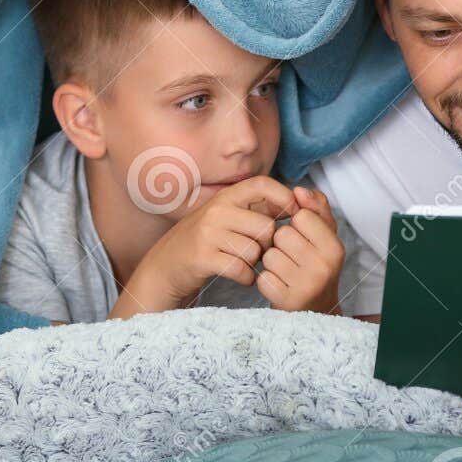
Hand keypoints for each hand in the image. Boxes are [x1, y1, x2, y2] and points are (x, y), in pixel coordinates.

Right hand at [121, 176, 296, 312]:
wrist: (166, 265)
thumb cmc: (205, 241)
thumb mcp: (225, 217)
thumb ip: (255, 209)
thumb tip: (294, 201)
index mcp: (225, 197)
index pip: (261, 184)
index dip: (284, 196)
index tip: (295, 212)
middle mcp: (216, 211)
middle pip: (266, 226)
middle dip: (268, 244)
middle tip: (257, 251)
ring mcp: (208, 234)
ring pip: (256, 250)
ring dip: (256, 262)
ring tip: (244, 262)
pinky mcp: (203, 258)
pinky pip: (243, 269)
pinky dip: (247, 277)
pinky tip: (240, 275)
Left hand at [257, 185, 345, 312]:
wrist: (316, 309)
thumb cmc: (317, 264)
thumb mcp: (325, 234)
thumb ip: (316, 207)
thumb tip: (298, 190)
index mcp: (334, 247)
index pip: (301, 216)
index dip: (296, 224)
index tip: (303, 237)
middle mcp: (323, 267)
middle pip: (282, 235)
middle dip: (282, 243)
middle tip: (292, 256)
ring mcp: (305, 286)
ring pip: (269, 255)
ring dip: (272, 261)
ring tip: (285, 270)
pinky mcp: (286, 302)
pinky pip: (262, 277)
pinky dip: (266, 279)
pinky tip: (279, 284)